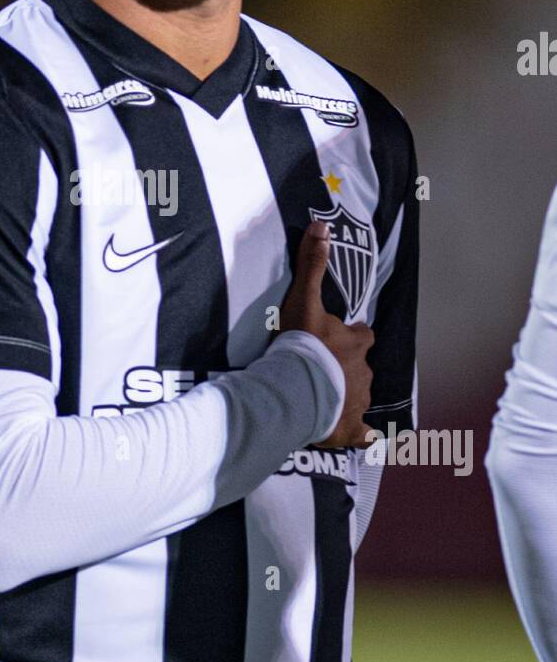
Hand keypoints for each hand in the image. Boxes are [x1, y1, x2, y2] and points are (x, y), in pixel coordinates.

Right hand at [279, 219, 373, 447]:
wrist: (297, 390)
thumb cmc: (302, 344)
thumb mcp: (303, 299)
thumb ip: (312, 264)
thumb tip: (321, 224)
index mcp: (357, 341)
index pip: (362, 334)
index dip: (351, 335)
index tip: (335, 337)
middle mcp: (364, 370)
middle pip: (360, 365)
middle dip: (346, 367)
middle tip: (322, 369)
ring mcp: (359, 401)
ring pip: (359, 395)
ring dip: (345, 395)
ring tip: (322, 398)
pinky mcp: (351, 428)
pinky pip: (361, 433)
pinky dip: (358, 435)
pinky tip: (353, 437)